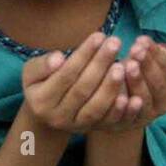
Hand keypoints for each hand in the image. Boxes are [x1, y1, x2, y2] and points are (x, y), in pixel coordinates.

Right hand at [21, 33, 135, 134]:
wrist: (46, 114)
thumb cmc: (40, 83)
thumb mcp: (31, 72)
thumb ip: (42, 65)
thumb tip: (58, 58)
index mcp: (41, 100)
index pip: (65, 75)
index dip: (83, 55)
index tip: (99, 36)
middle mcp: (58, 117)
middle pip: (82, 90)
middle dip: (100, 64)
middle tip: (115, 42)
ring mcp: (76, 126)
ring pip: (96, 107)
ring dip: (111, 86)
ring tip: (124, 64)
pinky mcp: (92, 130)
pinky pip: (108, 122)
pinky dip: (122, 111)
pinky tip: (134, 96)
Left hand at [96, 36, 165, 132]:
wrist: (116, 103)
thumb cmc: (133, 76)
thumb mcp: (145, 64)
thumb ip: (154, 55)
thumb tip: (162, 47)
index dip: (156, 55)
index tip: (142, 40)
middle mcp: (164, 104)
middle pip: (158, 85)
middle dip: (148, 65)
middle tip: (135, 49)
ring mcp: (147, 116)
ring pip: (145, 99)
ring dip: (138, 82)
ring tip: (127, 65)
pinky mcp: (130, 124)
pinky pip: (130, 117)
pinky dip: (127, 108)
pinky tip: (120, 96)